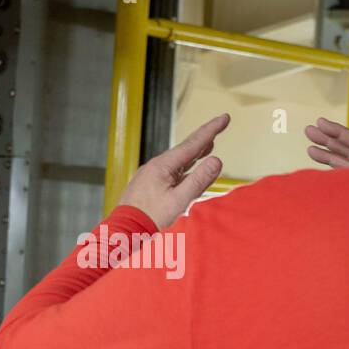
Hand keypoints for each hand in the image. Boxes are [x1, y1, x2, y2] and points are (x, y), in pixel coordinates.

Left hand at [117, 114, 229, 229]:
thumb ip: (199, 180)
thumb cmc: (149, 218)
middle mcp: (156, 167)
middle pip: (186, 149)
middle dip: (205, 138)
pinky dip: (185, 169)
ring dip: (195, 154)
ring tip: (209, 145)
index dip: (211, 130)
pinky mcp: (149, 187)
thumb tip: (217, 161)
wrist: (123, 231)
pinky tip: (189, 172)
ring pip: (179, 162)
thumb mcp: (179, 200)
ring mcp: (151, 176)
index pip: (193, 143)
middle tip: (220, 125)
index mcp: (163, 166)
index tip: (224, 118)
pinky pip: (172, 173)